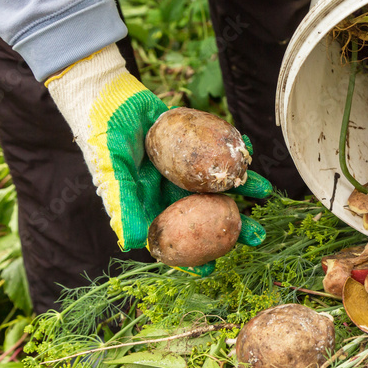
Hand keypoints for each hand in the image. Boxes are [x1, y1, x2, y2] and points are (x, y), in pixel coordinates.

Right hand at [46, 44, 269, 275]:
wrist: (107, 97)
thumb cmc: (102, 140)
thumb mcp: (112, 174)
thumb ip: (124, 207)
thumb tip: (134, 244)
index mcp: (154, 204)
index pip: (177, 237)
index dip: (193, 256)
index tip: (214, 270)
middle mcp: (174, 190)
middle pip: (209, 214)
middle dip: (234, 225)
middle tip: (258, 235)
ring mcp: (188, 167)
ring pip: (221, 183)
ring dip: (243, 187)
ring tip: (264, 190)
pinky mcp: (196, 141)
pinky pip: (219, 150)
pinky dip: (234, 150)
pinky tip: (249, 151)